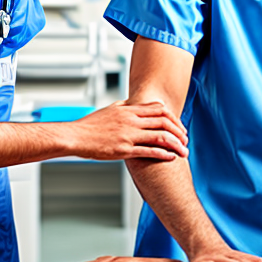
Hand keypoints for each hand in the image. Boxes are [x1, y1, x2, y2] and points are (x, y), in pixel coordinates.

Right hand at [71, 100, 188, 160]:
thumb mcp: (109, 110)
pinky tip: (171, 157)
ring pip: (160, 136)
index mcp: (128, 110)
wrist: (75, 137)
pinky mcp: (124, 150)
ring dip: (176, 144)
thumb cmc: (90, 126)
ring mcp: (128, 135)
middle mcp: (131, 120)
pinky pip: (149, 151)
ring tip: (184, 151)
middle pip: (164, 122)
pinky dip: (163, 154)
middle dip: (179, 131)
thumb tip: (133, 103)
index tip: (179, 126)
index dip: (173, 117)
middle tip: (185, 139)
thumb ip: (124, 106)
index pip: (158, 109)